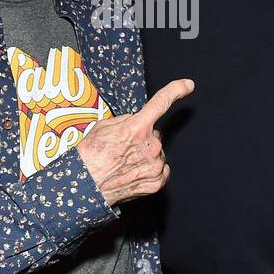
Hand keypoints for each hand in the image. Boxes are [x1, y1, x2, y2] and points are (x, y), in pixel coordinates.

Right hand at [76, 78, 193, 207]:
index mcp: (137, 128)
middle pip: (155, 134)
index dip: (176, 90)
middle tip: (123, 149)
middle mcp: (151, 146)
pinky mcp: (156, 182)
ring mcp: (155, 166)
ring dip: (146, 155)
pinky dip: (150, 170)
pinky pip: (160, 170)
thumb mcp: (103, 127)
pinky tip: (133, 173)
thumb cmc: (90, 157)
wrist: (85, 188)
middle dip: (143, 138)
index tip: (188, 85)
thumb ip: (125, 120)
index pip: (160, 103)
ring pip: (157, 153)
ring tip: (124, 164)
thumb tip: (136, 120)